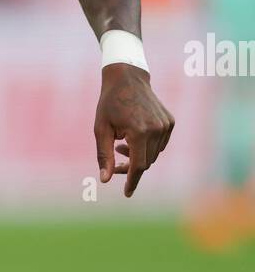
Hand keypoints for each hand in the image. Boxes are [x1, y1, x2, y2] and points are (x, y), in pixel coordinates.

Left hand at [94, 63, 174, 197]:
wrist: (128, 78)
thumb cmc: (109, 104)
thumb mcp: (101, 129)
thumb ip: (104, 155)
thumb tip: (105, 180)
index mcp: (139, 132)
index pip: (138, 166)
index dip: (132, 181)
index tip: (127, 193)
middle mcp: (156, 129)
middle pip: (145, 162)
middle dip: (129, 167)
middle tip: (114, 161)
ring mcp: (166, 125)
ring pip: (153, 155)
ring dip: (137, 156)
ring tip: (121, 144)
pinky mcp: (170, 122)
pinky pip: (159, 145)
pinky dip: (147, 146)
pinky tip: (133, 136)